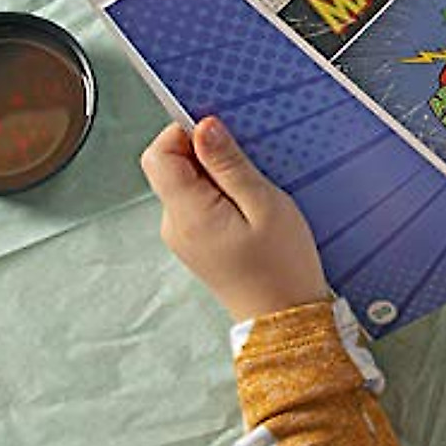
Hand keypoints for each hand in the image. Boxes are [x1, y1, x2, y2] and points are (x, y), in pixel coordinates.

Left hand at [140, 117, 328, 321]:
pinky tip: (251, 204)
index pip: (159, 154)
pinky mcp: (198, 241)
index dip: (184, 132)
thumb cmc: (283, 267)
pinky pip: (199, 201)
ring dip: (217, 173)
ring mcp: (184, 235)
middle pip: (171, 166)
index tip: (220, 131)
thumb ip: (229, 164)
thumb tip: (203, 126)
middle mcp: (176, 224)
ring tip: (254, 189)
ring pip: (187, 182)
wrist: (286, 319)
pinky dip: (221, 192)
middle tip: (247, 162)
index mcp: (188, 214)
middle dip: (206, 152)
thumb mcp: (264, 205)